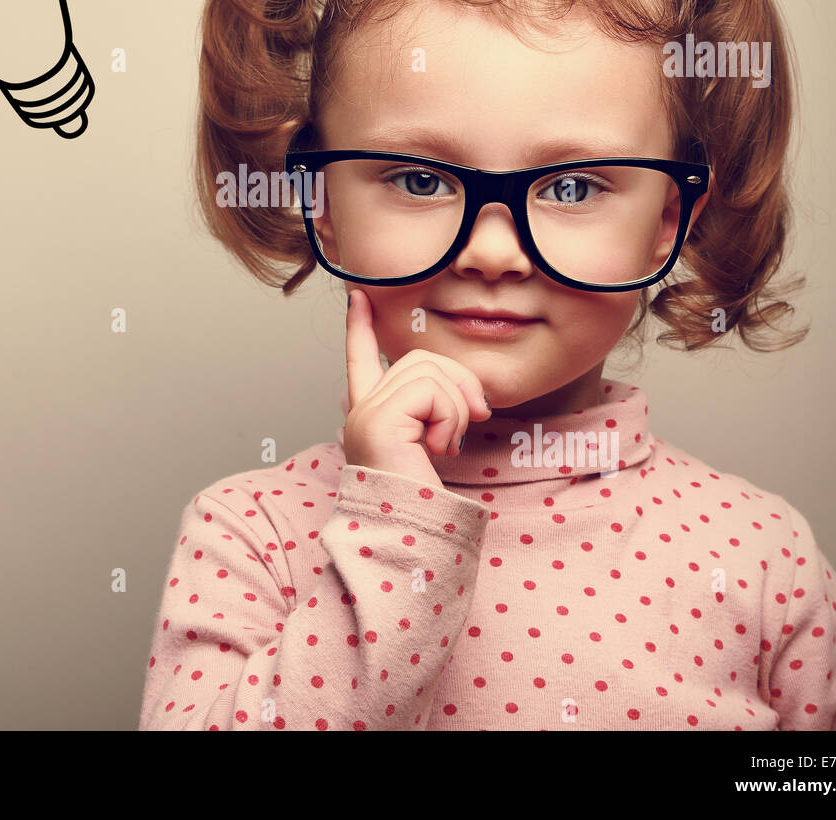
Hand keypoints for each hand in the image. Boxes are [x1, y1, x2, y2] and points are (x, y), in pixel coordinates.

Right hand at [341, 288, 492, 488]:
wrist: (412, 538)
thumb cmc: (427, 502)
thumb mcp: (435, 446)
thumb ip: (441, 413)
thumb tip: (474, 398)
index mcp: (371, 416)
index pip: (361, 360)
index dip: (359, 328)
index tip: (358, 297)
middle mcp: (361, 411)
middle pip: (416, 358)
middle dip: (457, 381)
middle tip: (476, 417)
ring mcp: (367, 414)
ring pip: (428, 370)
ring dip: (456, 407)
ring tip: (449, 445)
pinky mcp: (381, 420)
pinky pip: (432, 391)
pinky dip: (449, 417)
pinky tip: (440, 449)